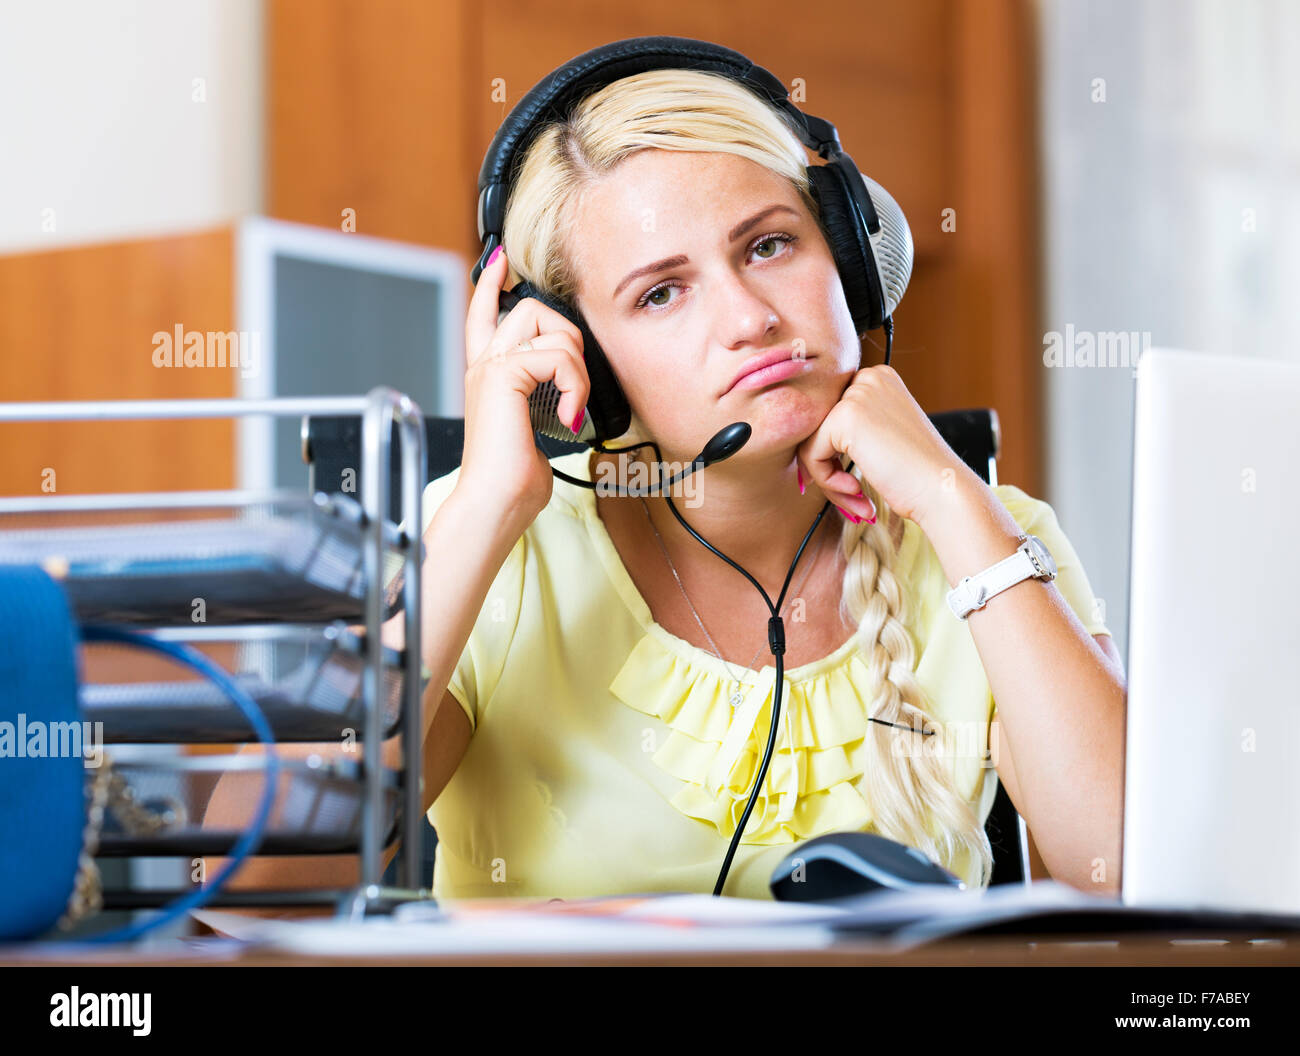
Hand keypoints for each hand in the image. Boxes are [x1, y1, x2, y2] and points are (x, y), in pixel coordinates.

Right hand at [458, 246, 591, 527]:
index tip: (502, 259)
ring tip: (571, 407)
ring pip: (548, 326)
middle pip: (531, 309)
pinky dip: (575, 386)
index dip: (493, 283)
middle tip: (573, 387)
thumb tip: (570, 409)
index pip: (484, 315)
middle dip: (568, 338)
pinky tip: (568, 417)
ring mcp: (490, 367)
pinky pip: (557, 357)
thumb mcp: (536, 434)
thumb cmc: (513, 482)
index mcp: (488, 376)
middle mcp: (484, 365)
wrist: (495, 503)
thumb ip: (547, 407)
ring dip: (576, 367)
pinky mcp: (502, 374)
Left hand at [794, 364, 968, 525]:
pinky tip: (857, 491)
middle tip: (853, 497)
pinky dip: (827, 481)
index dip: (833, 453)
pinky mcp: (844, 416)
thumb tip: (804, 446)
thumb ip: (850, 431)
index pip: (831, 415)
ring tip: (856, 498)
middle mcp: (868, 377)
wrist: (943, 489)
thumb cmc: (918, 474)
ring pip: (811, 442)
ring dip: (828, 479)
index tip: (849, 482)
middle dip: (828, 468)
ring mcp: (856, 394)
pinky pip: (811, 454)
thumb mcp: (882, 438)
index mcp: (879, 378)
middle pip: (818, 426)